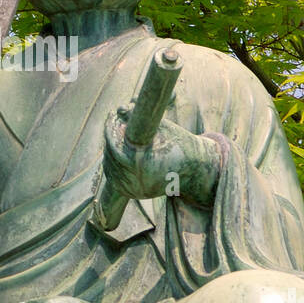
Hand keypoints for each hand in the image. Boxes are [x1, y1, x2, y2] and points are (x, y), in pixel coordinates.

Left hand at [103, 108, 221, 207]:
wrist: (194, 171)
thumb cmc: (179, 145)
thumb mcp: (164, 127)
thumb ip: (142, 116)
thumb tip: (120, 109)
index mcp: (145, 167)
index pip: (116, 147)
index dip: (111, 129)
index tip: (111, 115)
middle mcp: (137, 183)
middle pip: (111, 156)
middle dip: (110, 137)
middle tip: (112, 120)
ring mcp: (133, 191)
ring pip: (110, 166)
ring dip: (109, 148)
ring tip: (115, 132)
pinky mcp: (131, 194)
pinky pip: (114, 175)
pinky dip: (113, 161)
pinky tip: (116, 147)